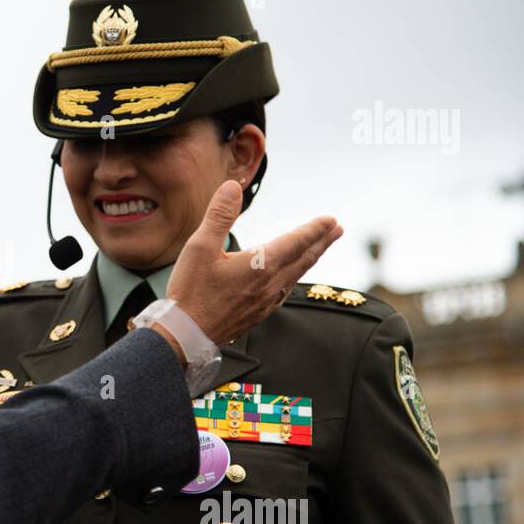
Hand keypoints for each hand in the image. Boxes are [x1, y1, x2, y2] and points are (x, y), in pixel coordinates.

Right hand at [167, 180, 342, 344]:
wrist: (185, 336)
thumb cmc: (191, 291)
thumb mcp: (200, 246)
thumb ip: (219, 215)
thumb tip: (232, 187)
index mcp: (261, 265)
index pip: (295, 241)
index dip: (314, 229)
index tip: (331, 219)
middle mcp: (270, 284)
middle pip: (303, 259)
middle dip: (321, 242)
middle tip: (337, 229)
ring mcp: (266, 302)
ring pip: (296, 276)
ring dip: (310, 259)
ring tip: (318, 249)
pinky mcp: (257, 315)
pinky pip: (285, 292)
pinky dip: (295, 278)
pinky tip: (289, 279)